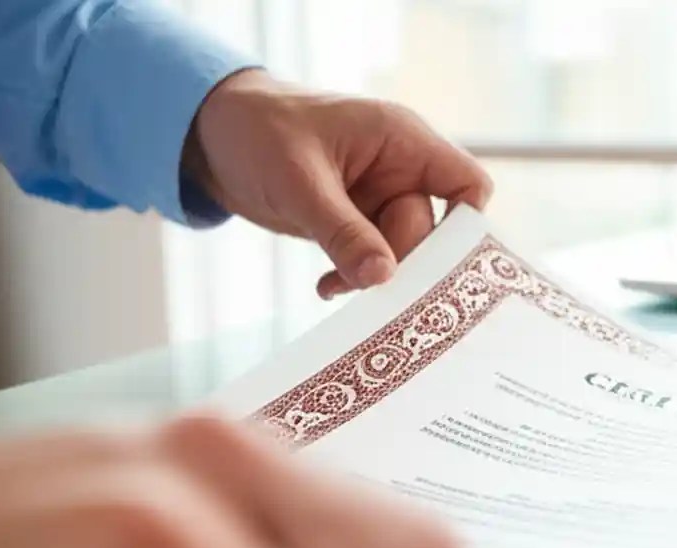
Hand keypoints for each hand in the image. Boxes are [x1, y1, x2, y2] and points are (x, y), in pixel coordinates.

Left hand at [183, 69, 493, 299]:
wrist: (210, 134)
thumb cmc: (257, 131)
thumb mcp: (300, 182)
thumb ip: (344, 231)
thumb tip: (383, 277)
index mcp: (402, 141)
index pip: (466, 183)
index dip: (467, 225)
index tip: (442, 266)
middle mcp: (399, 170)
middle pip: (430, 229)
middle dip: (401, 261)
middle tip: (369, 287)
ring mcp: (377, 198)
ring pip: (399, 251)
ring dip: (372, 275)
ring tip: (334, 286)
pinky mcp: (354, 221)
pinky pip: (371, 258)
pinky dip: (353, 276)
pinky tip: (326, 286)